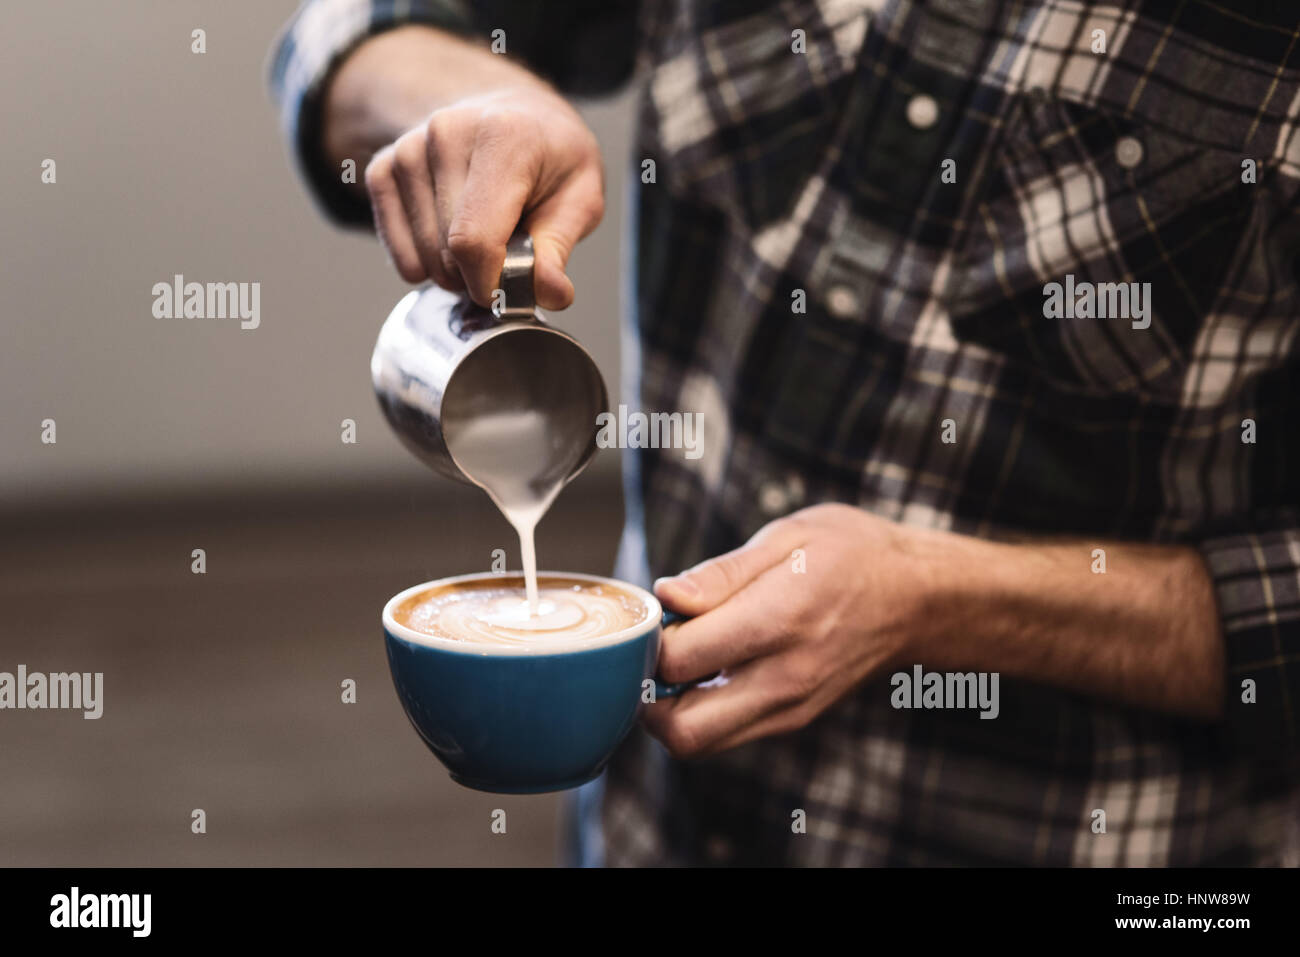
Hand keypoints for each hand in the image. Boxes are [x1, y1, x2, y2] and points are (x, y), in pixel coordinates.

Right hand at [362, 85, 603, 307]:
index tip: (511, 292)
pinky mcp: (383, 169)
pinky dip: (427, 262)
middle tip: (508, 253)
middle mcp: (446, 134)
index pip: (474, 239)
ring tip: (485, 236)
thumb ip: (559, 248)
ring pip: (424, 258)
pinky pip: (399, 253)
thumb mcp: (581, 195)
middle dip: (480, 277)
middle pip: (448, 253)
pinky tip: (452, 233)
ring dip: (456, 271)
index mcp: (503, 135)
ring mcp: (408, 149)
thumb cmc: (550, 156)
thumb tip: (552, 294)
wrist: (512, 113)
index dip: (491, 283)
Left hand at [644, 503, 938, 757]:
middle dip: (648, 695)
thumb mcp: (787, 538)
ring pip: (701, 743)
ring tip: (685, 657)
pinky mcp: (793, 720)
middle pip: (682, 731)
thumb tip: (665, 597)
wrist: (919, 598)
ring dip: (673, 709)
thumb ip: (720, 574)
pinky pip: (727, 735)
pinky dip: (702, 711)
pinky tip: (713, 667)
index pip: (678, 660)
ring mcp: (791, 709)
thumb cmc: (852, 554)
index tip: (658, 613)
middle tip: (654, 652)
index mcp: (778, 622)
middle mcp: (784, 679)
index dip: (649, 638)